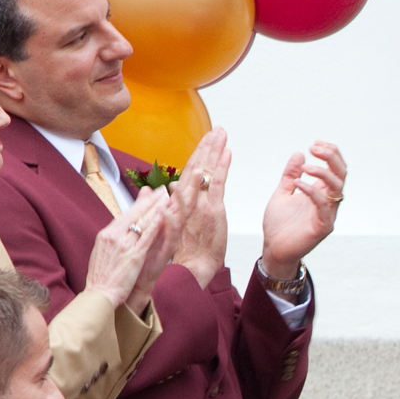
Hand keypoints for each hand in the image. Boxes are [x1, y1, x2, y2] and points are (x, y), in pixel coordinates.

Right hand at [83, 192, 172, 309]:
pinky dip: (156, 224)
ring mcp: (123, 244)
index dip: (140, 204)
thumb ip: (113, 238)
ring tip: (168, 196)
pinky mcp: (134, 255)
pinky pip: (147, 236)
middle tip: (163, 189)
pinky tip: (165, 214)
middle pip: (135, 214)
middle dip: (150, 201)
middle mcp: (113, 235)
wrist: (99, 294)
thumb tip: (118, 229)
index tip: (150, 194)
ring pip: (142, 221)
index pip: (126, 215)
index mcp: (106, 234)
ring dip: (157, 208)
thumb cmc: (102, 277)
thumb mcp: (104, 252)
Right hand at [169, 128, 232, 288]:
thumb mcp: (179, 224)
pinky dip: (221, 167)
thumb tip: (173, 186)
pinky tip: (226, 153)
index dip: (197, 155)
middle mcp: (188, 199)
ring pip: (205, 171)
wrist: (191, 269)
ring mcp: (200, 203)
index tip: (204, 140)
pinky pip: (217, 184)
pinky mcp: (212, 210)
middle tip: (215, 129)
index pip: (189, 173)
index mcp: (181, 201)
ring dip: (213, 150)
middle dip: (206, 146)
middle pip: (196, 167)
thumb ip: (177, 203)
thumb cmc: (186, 252)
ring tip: (220, 133)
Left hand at [258, 141, 344, 284]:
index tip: (314, 144)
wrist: (274, 249)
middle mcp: (328, 201)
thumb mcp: (283, 192)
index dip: (330, 153)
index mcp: (321, 192)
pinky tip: (297, 184)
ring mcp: (328, 214)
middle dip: (331, 157)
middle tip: (315, 148)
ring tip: (306, 165)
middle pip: (341, 174)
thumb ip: (291, 175)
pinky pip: (323, 206)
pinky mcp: (323, 227)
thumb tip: (298, 153)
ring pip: (337, 188)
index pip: (336, 168)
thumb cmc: (279, 224)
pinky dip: (312, 191)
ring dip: (323, 172)